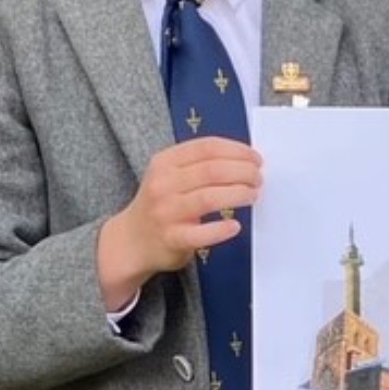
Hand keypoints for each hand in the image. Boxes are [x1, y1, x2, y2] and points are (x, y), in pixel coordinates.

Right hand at [97, 137, 260, 308]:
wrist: (130, 241)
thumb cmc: (161, 204)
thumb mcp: (170, 174)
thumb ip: (200, 164)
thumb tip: (245, 159)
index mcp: (165, 162)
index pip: (207, 148)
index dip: (237, 150)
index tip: (255, 158)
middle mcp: (163, 184)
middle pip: (212, 170)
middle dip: (243, 172)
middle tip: (258, 178)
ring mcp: (166, 212)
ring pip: (209, 197)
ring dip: (238, 194)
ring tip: (253, 195)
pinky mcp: (171, 238)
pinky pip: (201, 233)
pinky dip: (221, 229)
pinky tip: (235, 226)